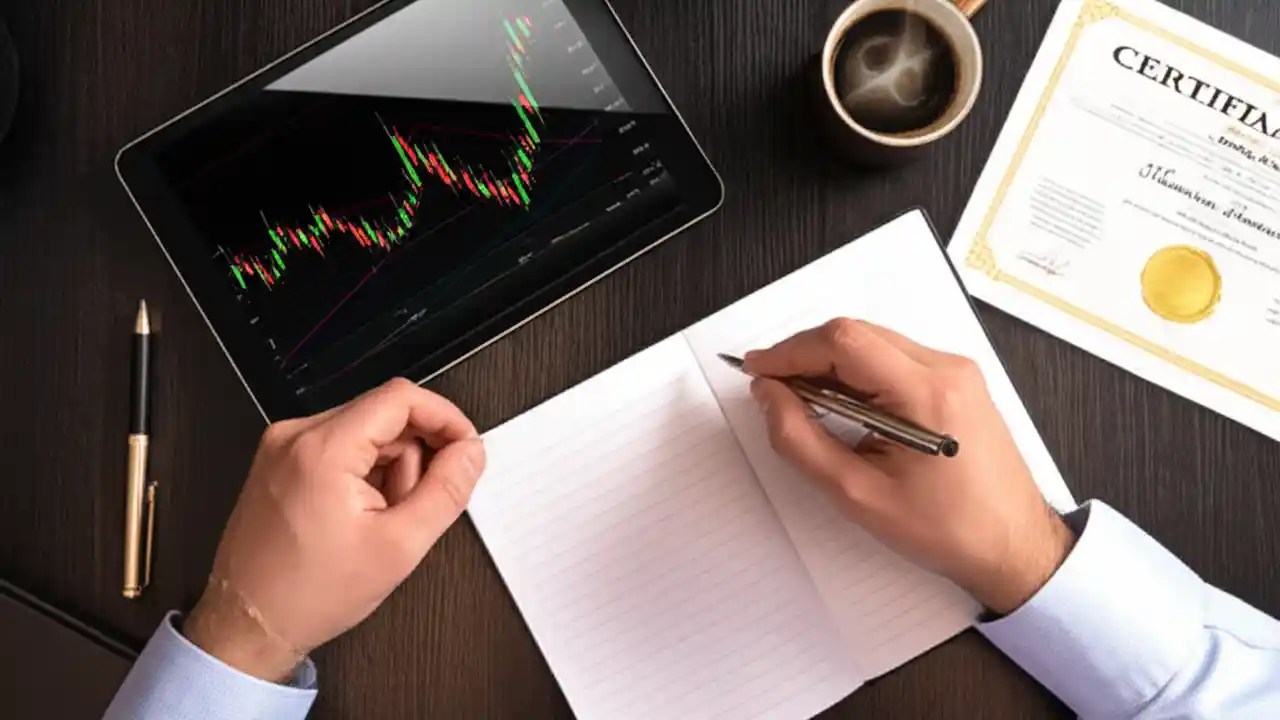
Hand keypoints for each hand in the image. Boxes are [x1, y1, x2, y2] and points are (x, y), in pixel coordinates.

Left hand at [184, 378, 485, 681]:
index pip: (401, 397)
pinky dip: (362, 473)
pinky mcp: (278, 460)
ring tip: (376, 520)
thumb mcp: (399, 546)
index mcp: (322, 449)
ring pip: (364, 431)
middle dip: (413, 456)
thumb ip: (447, 491)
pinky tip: (356, 516)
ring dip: (387, 468)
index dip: (444, 417)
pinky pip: (339, 446)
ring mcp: (282, 446)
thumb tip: (470, 452)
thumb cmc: (309, 594)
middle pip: (384, 415)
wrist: (248, 624)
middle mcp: (295, 435)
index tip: (464, 446)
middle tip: (411, 507)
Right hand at [745, 319, 1073, 614]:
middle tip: (773, 389)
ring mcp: (956, 372)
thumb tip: (769, 396)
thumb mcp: (858, 494)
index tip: (758, 370)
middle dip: (805, 355)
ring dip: (829, 363)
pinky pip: (894, 358)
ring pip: (873, 342)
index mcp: (926, 393)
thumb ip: (801, 440)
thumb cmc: (948, 530)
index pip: (843, 342)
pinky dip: (857, 373)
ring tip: (803, 402)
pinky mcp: (957, 382)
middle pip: (856, 334)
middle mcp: (947, 369)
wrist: (1013, 546)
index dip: (791, 350)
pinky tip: (841, 406)